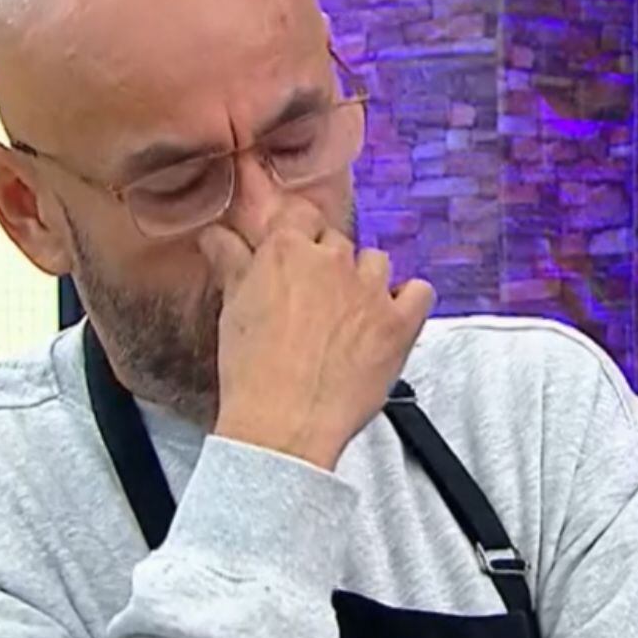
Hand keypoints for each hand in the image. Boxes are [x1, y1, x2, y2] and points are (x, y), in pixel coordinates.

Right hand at [199, 204, 435, 470]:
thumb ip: (232, 262)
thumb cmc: (252, 370)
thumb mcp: (233, 308)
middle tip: (315, 298)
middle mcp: (333, 261)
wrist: (285, 421)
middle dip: (327, 264)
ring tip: (351, 310)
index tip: (296, 253)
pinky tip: (393, 315)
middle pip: (337, 241)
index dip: (299, 235)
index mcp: (288, 251)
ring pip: (377, 261)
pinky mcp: (400, 323)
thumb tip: (217, 235)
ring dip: (366, 278)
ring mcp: (371, 291)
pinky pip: (419, 291)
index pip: (300, 215)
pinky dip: (409, 299)